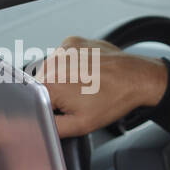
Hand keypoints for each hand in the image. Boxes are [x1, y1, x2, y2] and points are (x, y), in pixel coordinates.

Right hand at [37, 36, 168, 136]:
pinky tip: (86, 73)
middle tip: (77, 98)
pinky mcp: (72, 41)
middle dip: (54, 93)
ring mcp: (64, 48)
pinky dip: (70, 66)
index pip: (33, 99)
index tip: (63, 108)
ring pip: (51, 70)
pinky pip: (62, 57)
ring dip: (62, 79)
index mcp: (51, 83)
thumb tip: (38, 128)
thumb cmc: (114, 99)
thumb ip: (52, 128)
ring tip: (84, 84)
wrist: (136, 78)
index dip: (48, 107)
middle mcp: (54, 62)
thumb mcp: (80, 125)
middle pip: (41, 83)